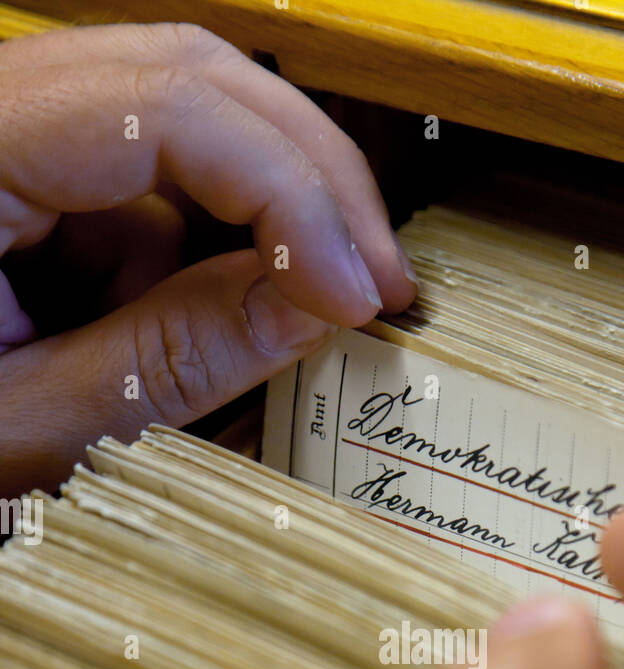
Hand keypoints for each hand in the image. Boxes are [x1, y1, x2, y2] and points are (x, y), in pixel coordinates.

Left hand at [0, 23, 415, 492]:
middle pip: (191, 81)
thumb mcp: (18, 425)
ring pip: (182, 140)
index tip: (359, 295)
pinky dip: (194, 265)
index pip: (168, 104)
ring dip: (252, 233)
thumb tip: (312, 306)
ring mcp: (9, 135)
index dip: (291, 195)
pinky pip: (145, 196)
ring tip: (291, 328)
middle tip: (378, 283)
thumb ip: (167, 364)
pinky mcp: (28, 178)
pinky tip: (190, 335)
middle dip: (306, 187)